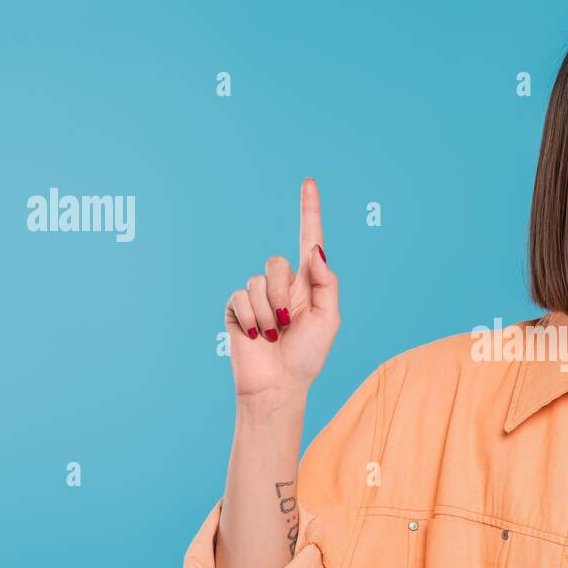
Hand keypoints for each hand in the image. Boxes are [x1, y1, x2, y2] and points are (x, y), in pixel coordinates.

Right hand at [224, 178, 339, 398]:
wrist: (279, 385)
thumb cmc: (308, 355)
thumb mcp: (329, 318)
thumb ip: (326, 281)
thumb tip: (314, 249)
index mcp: (307, 283)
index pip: (308, 240)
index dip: (309, 211)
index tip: (309, 182)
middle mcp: (281, 284)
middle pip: (277, 262)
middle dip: (284, 293)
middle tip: (289, 322)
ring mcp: (257, 295)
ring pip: (258, 280)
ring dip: (270, 312)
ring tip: (275, 334)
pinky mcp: (238, 308)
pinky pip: (241, 297)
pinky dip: (254, 318)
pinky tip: (258, 336)